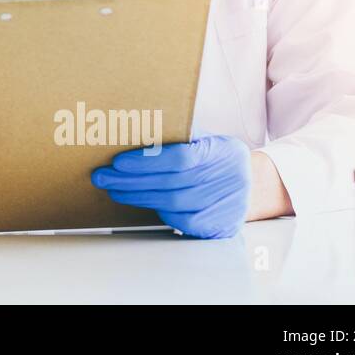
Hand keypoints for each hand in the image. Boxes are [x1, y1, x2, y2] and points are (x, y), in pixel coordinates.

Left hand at [90, 135, 251, 238]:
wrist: (252, 184)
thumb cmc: (216, 156)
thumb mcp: (206, 138)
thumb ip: (178, 135)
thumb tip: (133, 128)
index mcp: (224, 151)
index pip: (180, 158)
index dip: (147, 161)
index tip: (118, 161)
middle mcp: (230, 179)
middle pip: (171, 183)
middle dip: (131, 180)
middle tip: (102, 177)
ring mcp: (229, 206)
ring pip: (173, 204)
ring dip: (138, 196)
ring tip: (113, 188)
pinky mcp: (221, 226)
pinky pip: (183, 222)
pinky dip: (159, 212)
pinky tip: (141, 202)